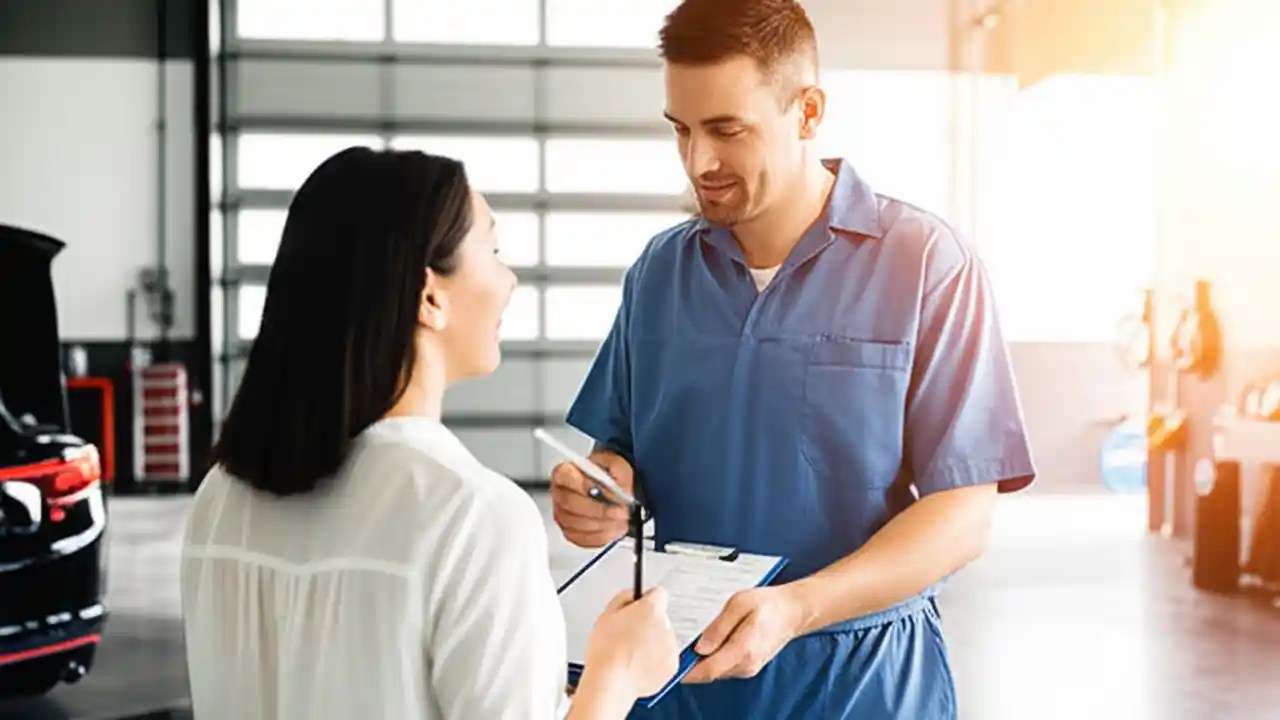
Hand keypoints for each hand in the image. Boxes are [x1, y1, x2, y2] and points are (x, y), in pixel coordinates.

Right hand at [550, 450, 633, 547]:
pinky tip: (613, 528)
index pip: (565, 477)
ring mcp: (563, 515)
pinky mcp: (571, 532)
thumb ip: (614, 478)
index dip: (585, 486)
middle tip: (621, 510)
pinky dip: (601, 536)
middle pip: (571, 504)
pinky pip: (582, 539)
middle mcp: (560, 494)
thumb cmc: (611, 473)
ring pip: (576, 525)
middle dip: (599, 510)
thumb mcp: (617, 466)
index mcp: (565, 472)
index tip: (606, 491)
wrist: (615, 485)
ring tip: (620, 520)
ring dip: (603, 524)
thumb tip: (612, 495)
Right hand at [584, 588, 679, 698]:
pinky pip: (666, 659)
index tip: (640, 606)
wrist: (611, 682)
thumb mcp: (606, 614)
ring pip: (664, 639)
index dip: (647, 599)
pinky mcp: (672, 666)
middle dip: (648, 624)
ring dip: (653, 643)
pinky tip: (637, 665)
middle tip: (628, 635)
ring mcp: (671, 647)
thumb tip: (632, 596)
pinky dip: (656, 662)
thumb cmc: (606, 651)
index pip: (659, 593)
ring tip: (631, 654)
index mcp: (651, 609)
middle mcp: (665, 626)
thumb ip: (623, 598)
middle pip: (660, 618)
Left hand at [682, 586, 808, 683]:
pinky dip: (713, 659)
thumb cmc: (768, 604)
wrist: (793, 611)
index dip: (686, 670)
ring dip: (702, 661)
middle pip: (709, 673)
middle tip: (675, 647)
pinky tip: (711, 643)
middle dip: (691, 664)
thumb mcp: (739, 604)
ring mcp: (748, 667)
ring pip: (716, 671)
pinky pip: (724, 667)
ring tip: (694, 641)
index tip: (669, 664)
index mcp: (743, 649)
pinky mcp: (748, 666)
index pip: (708, 670)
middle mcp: (746, 664)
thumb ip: (718, 627)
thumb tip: (699, 647)